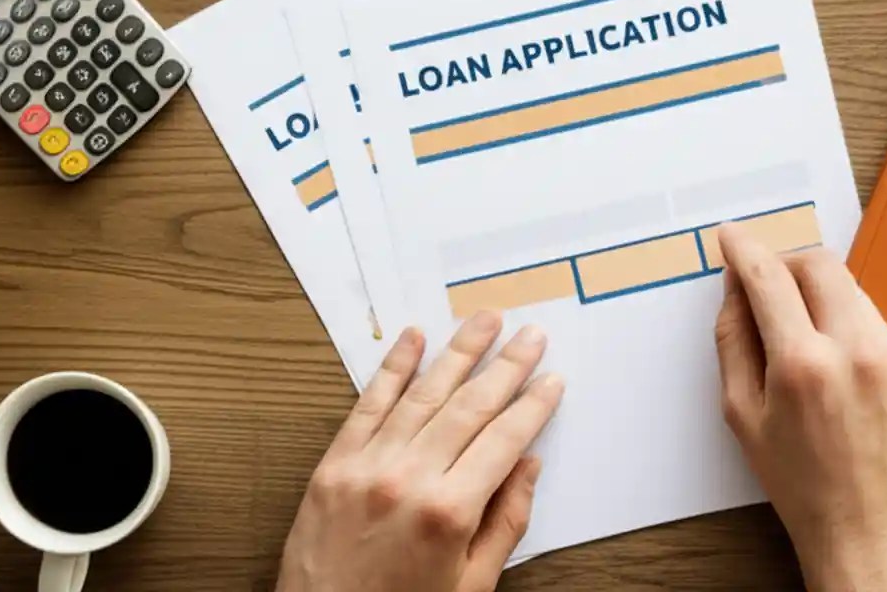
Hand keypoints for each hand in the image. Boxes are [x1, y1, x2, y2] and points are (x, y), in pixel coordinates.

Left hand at [276, 311, 563, 591]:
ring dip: (458, 353)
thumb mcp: (471, 585)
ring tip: (484, 321)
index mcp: (449, 512)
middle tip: (531, 335)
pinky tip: (413, 339)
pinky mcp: (333, 466)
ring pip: (423, 395)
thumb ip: (504, 523)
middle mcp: (409, 479)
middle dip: (506, 366)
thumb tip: (528, 465)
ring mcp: (367, 467)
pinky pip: (368, 405)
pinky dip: (392, 369)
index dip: (533, 405)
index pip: (504, 439)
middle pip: (470, 407)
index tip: (552, 379)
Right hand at [713, 225, 886, 591]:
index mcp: (803, 365)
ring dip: (816, 292)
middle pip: (818, 262)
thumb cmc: (795, 477)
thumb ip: (734, 339)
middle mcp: (855, 349)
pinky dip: (844, 320)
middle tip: (765, 281)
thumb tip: (735, 286)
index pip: (769, 278)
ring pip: (848, 286)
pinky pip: (871, 316)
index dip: (745, 249)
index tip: (732, 236)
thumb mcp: (740, 412)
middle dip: (785, 260)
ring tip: (798, 332)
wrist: (863, 523)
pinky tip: (833, 360)